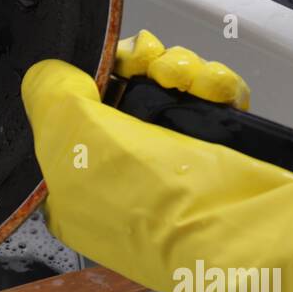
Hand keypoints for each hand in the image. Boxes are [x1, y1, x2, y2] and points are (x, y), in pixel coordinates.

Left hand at [22, 30, 292, 291]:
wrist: (243, 230)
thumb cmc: (150, 199)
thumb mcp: (72, 137)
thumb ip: (49, 96)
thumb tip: (49, 76)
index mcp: (71, 193)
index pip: (66, 121)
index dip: (83, 84)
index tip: (106, 62)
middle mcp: (117, 185)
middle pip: (118, 98)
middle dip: (138, 67)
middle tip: (151, 62)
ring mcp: (170, 174)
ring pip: (164, 93)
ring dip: (178, 70)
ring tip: (188, 78)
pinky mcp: (216, 160)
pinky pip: (208, 103)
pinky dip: (214, 87)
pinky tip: (215, 90)